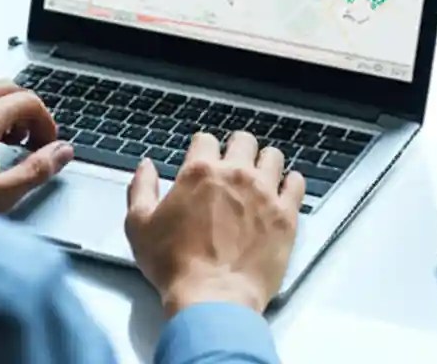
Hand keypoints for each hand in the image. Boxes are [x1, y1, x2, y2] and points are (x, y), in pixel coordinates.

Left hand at [0, 80, 72, 211]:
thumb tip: (61, 152)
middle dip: (27, 112)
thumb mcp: (1, 193)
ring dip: (4, 109)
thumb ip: (38, 169)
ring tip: (7, 141)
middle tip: (32, 139)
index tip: (47, 143)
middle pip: (9, 88)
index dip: (46, 122)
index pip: (29, 102)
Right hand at [126, 131, 304, 316]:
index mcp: (200, 172)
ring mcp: (265, 192)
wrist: (213, 297)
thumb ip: (141, 188)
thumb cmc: (175, 265)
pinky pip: (297, 183)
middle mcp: (236, 174)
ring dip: (265, 162)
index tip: (204, 159)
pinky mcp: (286, 214)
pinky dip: (290, 183)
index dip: (202, 148)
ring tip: (259, 177)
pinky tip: (283, 191)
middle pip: (244, 141)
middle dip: (237, 149)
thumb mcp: (139, 225)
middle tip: (233, 165)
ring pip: (273, 156)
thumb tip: (146, 166)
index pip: (206, 140)